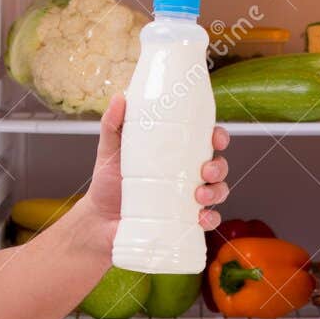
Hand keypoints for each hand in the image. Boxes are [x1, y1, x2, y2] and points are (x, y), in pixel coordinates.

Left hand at [84, 92, 230, 232]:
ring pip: (218, 191)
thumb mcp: (109, 150)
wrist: (99, 221)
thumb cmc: (108, 182)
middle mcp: (187, 175)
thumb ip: (112, 124)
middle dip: (219, 166)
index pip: (205, 140)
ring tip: (200, 196)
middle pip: (218, 165)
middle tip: (206, 170)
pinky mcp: (184, 221)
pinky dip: (210, 219)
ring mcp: (188, 199)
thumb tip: (118, 97)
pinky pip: (208, 220)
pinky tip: (201, 218)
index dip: (218, 136)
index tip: (216, 137)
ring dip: (217, 192)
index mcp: (175, 153)